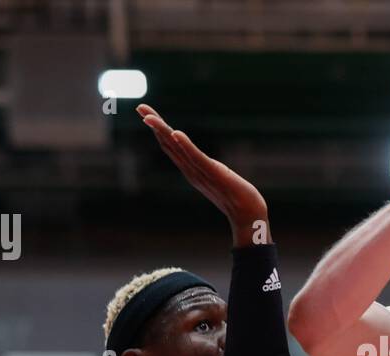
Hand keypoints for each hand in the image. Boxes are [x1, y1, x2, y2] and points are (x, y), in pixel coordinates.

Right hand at [137, 103, 268, 245]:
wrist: (249, 215)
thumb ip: (208, 171)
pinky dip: (186, 145)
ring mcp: (201, 173)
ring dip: (163, 131)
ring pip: (177, 148)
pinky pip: (197, 157)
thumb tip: (206, 164)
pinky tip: (176, 133)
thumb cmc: (238, 199)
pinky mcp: (214, 173)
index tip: (145, 112)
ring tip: (148, 117)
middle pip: (168, 144)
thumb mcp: (218, 179)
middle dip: (154, 125)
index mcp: (191, 170)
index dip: (158, 129)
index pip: (170, 146)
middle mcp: (191, 171)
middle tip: (140, 106)